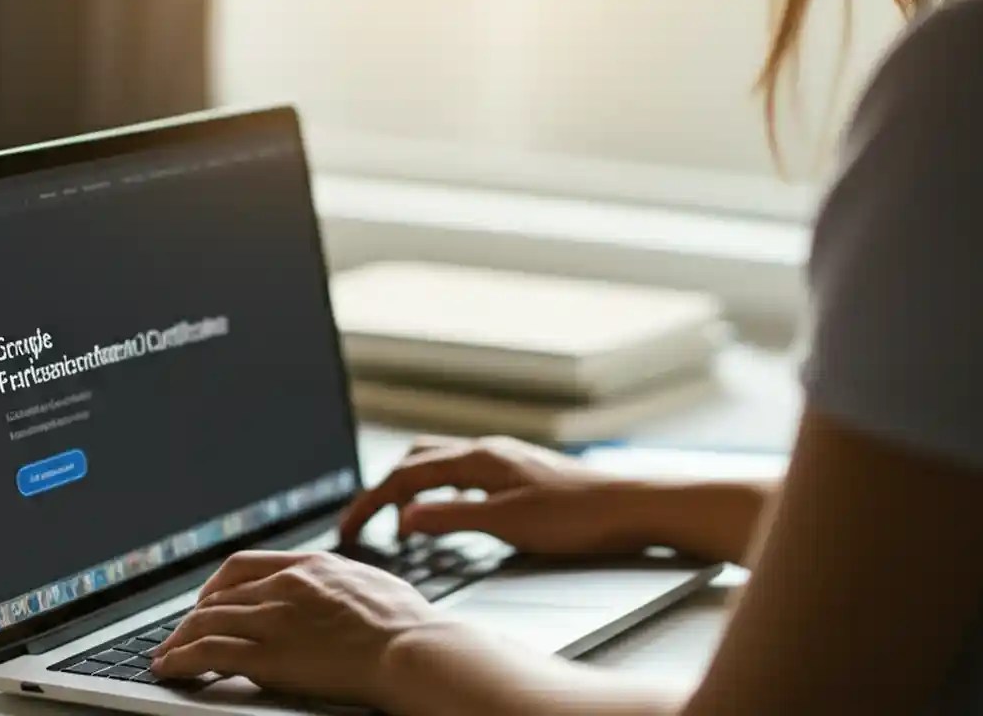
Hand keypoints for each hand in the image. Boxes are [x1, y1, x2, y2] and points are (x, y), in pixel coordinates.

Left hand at [151, 550, 449, 709]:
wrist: (411, 648)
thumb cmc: (407, 624)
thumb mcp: (373, 585)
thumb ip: (345, 585)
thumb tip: (346, 590)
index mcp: (309, 565)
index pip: (244, 565)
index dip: (217, 585)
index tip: (209, 599)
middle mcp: (284, 585)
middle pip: (218, 595)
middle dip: (194, 616)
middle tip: (182, 634)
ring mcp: (273, 619)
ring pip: (205, 622)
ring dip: (178, 640)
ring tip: (165, 656)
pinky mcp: (267, 655)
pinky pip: (207, 653)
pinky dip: (180, 660)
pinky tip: (170, 669)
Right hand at [340, 435, 655, 555]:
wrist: (633, 506)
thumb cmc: (578, 515)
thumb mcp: (507, 523)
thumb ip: (453, 517)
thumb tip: (405, 516)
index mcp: (478, 459)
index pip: (405, 476)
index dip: (370, 504)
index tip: (349, 530)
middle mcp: (487, 451)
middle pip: (416, 461)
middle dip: (384, 490)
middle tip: (366, 524)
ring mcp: (504, 459)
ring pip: (440, 464)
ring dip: (412, 488)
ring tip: (400, 521)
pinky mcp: (519, 472)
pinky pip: (463, 474)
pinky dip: (440, 491)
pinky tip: (450, 513)